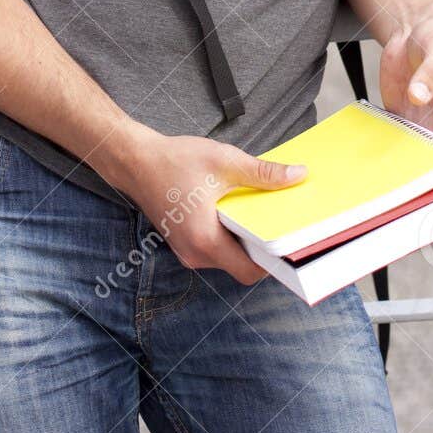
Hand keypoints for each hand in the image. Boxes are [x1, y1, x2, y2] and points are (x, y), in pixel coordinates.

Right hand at [113, 131, 307, 284]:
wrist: (135, 161)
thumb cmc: (174, 161)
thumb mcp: (224, 162)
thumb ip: (263, 173)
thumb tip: (297, 175)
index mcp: (205, 240)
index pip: (249, 271)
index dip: (273, 261)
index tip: (291, 243)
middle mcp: (195, 254)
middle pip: (241, 264)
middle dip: (262, 246)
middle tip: (281, 222)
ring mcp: (188, 251)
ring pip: (228, 256)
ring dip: (244, 239)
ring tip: (259, 211)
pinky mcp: (185, 243)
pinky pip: (215, 247)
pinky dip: (229, 234)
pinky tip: (236, 210)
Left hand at [378, 0, 432, 186]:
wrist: (417, 25)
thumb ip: (431, 73)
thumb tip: (419, 96)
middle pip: (429, 165)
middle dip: (418, 187)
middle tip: (398, 207)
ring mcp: (416, 123)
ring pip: (407, 158)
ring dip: (395, 173)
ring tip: (375, 195)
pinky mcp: (397, 116)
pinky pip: (389, 140)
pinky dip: (379, 153)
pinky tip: (363, 166)